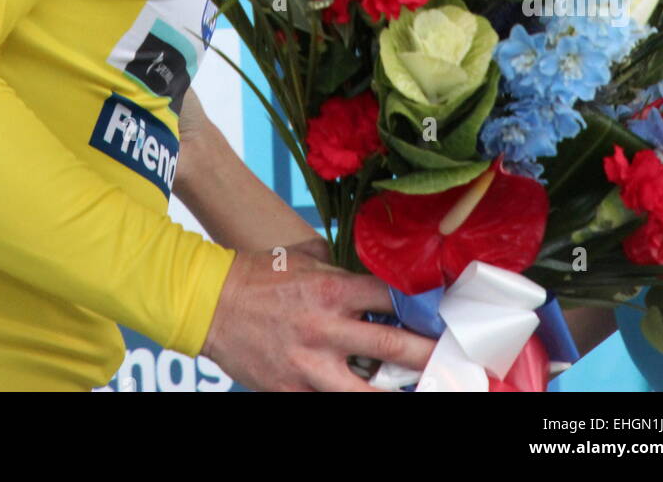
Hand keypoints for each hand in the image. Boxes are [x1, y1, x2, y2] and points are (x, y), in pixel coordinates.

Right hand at [201, 245, 434, 392]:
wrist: (208, 302)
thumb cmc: (258, 275)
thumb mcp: (303, 259)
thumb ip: (338, 269)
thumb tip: (371, 273)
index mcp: (330, 290)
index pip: (389, 297)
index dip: (421, 307)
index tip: (444, 315)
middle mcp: (325, 328)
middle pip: (391, 346)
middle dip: (427, 356)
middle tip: (454, 362)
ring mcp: (308, 365)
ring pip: (366, 393)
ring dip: (397, 395)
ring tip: (426, 393)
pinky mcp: (290, 390)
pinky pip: (327, 404)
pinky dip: (348, 401)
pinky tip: (369, 400)